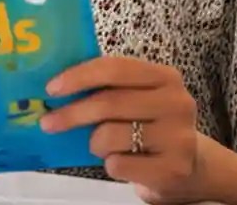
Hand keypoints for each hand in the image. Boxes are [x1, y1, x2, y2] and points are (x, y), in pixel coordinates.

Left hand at [40, 56, 203, 203]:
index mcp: (165, 77)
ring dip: (94, 143)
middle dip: (71, 114)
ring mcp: (179, 137)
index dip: (78, 77)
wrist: (189, 166)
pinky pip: (118, 164)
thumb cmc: (149, 126)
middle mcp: (177, 103)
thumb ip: (107, 87)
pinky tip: (122, 162)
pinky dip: (110, 164)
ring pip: (110, 135)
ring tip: (101, 145)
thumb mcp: (137, 98)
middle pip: (108, 103)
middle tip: (47, 122)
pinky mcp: (174, 169)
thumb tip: (54, 87)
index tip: (51, 88)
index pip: (114, 68)